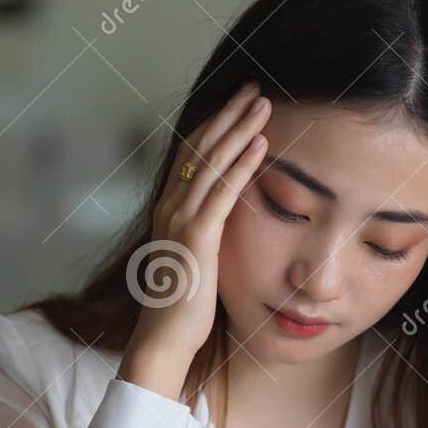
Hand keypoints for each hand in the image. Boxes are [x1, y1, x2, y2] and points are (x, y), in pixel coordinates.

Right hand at [120, 82, 270, 397]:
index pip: (192, 154)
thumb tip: (224, 220)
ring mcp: (181, 219)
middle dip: (229, 114)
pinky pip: (223, 192)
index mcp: (170, 208)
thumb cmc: (183, 306)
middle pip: (201, 146)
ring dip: (239, 129)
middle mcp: (170, 205)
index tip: (238, 103)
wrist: (163, 339)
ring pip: (212, 161)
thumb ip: (206, 233)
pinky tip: (261, 145)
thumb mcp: (197, 258)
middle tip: (254, 88)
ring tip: (264, 104)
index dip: (215, 125)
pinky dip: (243, 165)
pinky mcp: (198, 237)